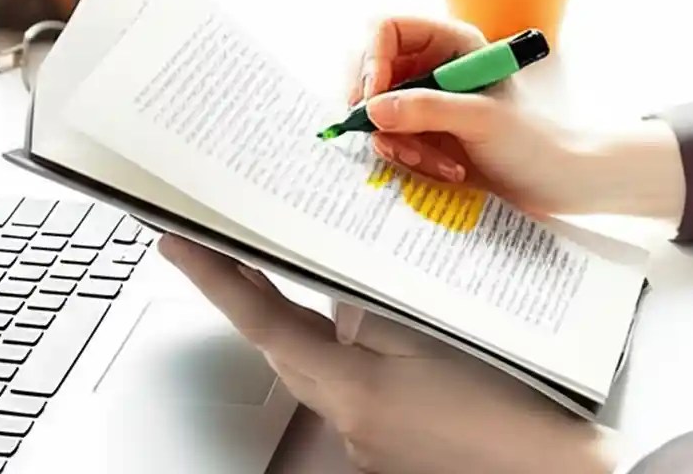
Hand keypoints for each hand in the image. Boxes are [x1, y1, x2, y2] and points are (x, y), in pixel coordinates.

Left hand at [160, 234, 621, 473]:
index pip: (262, 321)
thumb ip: (380, 303)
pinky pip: (364, 391)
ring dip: (315, 327)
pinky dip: (364, 358)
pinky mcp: (398, 449)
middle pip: (286, 348)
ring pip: (326, 369)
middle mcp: (349, 422)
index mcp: (352, 391)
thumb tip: (343, 279)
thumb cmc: (516, 406)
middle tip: (231, 248)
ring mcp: (372, 443)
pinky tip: (396, 337)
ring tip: (316, 279)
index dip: (214, 277)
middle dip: (259, 296)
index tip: (175, 243)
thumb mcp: (441, 331)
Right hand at [349, 16, 685, 220]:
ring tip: (433, 161)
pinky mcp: (421, 133)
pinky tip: (443, 168)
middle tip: (386, 138)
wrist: (555, 182)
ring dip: (395, 141)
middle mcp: (432, 65)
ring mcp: (423, 100)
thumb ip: (428, 109)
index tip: (373, 99)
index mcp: (451, 42)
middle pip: (368, 69)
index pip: (386, 30)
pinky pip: (388, 139)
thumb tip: (374, 108)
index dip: (371, 59)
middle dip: (375, 108)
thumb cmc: (532, 142)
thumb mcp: (481, 120)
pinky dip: (405, 157)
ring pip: (375, 111)